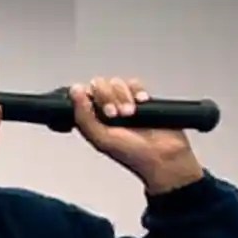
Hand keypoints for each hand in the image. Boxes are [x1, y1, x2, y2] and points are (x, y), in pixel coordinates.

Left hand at [69, 77, 204, 193]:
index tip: (103, 110)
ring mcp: (123, 102)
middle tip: (116, 115)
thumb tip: (74, 92)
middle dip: (108, 98)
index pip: (83, 95)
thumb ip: (83, 116)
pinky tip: (141, 104)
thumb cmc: (132, 153)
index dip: (92, 98)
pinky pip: (134, 84)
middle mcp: (105, 109)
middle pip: (99, 85)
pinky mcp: (141, 99)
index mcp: (92, 119)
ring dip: (123, 97)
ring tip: (130, 114)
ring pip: (116, 83)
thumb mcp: (100, 138)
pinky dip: (137, 92)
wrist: (162, 154)